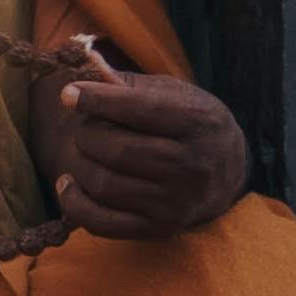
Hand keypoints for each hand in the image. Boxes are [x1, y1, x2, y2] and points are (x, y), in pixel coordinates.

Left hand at [38, 58, 249, 239]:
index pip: (141, 109)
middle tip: (86, 127)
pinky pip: (100, 222)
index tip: (68, 94)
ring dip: (80, 164)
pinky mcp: (159, 228)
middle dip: (88, 133)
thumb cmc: (190, 123)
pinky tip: (69, 183)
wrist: (227, 172)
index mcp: (198, 122)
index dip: (99, 101)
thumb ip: (130, 84)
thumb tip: (84, 67)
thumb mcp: (175, 94)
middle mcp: (192, 166)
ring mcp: (176, 202)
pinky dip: (74, 202)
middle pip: (116, 150)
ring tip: (85, 151)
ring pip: (104, 184)